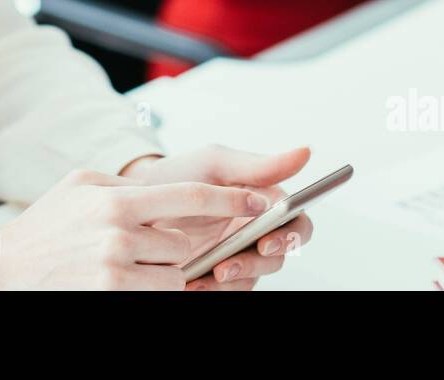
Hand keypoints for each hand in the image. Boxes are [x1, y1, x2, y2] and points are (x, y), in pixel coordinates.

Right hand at [0, 167, 267, 289]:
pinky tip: (127, 281)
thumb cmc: (43, 227)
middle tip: (155, 245)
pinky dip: (151, 290)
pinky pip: (158, 296)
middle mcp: (119, 233)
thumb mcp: (82, 185)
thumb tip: (167, 188)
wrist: (1, 269)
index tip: (263, 203)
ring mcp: (114, 270)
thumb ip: (126, 183)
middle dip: (181, 247)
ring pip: (176, 276)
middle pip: (186, 244)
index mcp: (117, 199)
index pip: (193, 197)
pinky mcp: (111, 297)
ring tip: (132, 265)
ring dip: (165, 273)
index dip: (234, 201)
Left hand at [119, 144, 313, 290]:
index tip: (268, 242)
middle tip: (226, 266)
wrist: (137, 199)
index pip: (298, 225)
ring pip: (250, 280)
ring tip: (203, 279)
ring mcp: (235, 256)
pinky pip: (224, 290)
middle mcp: (256, 234)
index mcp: (267, 205)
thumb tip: (306, 152)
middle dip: (254, 265)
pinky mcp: (213, 275)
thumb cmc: (182, 174)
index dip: (292, 237)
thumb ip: (260, 164)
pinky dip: (211, 291)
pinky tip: (191, 285)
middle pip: (276, 259)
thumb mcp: (216, 163)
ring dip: (230, 283)